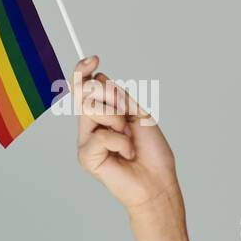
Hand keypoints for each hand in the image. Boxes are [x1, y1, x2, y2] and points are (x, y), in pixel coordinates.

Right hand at [71, 55, 181, 218]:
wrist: (157, 182)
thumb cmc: (152, 153)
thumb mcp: (139, 116)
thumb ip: (119, 98)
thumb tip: (97, 78)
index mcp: (103, 115)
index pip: (85, 88)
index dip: (83, 71)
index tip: (94, 58)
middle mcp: (90, 126)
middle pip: (87, 93)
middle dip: (113, 98)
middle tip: (129, 117)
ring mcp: (86, 141)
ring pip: (92, 110)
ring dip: (118, 121)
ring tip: (129, 140)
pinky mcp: (85, 156)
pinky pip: (100, 135)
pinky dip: (121, 142)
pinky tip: (126, 155)